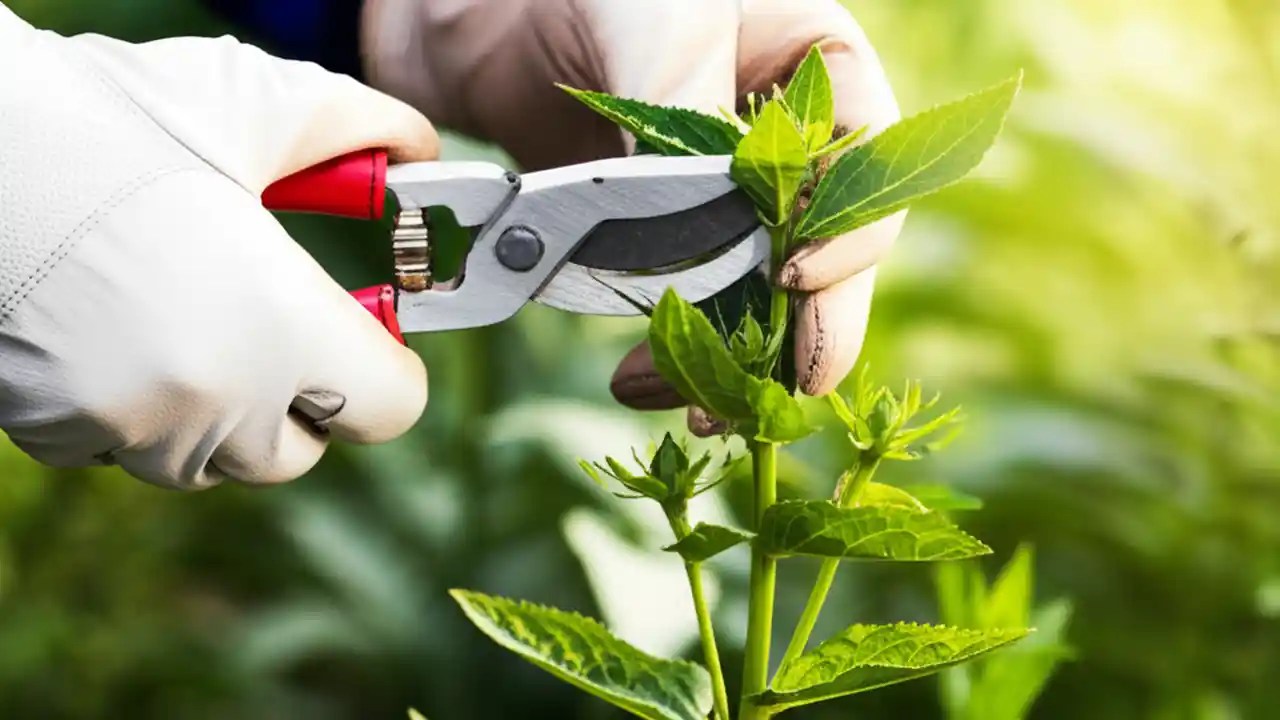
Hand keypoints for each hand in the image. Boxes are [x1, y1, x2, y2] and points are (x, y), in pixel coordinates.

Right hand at [0, 7, 437, 487]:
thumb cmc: (103, 117)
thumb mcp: (248, 105)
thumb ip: (358, 129)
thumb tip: (416, 149)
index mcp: (280, 326)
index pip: (388, 409)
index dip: (392, 372)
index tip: (376, 339)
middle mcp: (214, 400)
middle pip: (301, 450)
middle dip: (308, 397)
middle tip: (285, 325)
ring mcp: (129, 428)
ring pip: (214, 461)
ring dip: (227, 413)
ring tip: (198, 322)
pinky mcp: (57, 433)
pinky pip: (129, 450)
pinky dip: (142, 412)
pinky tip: (121, 335)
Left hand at [363, 0, 902, 412]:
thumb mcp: (660, 21)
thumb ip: (694, 117)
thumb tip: (714, 231)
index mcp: (821, 68)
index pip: (868, 169)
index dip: (848, 233)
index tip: (792, 275)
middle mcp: (784, 140)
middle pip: (823, 251)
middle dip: (795, 328)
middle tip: (768, 391)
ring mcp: (717, 193)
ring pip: (753, 292)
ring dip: (731, 355)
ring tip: (694, 405)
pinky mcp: (655, 231)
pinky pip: (682, 299)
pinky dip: (669, 344)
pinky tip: (644, 375)